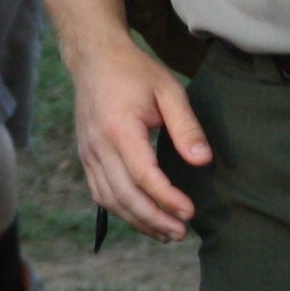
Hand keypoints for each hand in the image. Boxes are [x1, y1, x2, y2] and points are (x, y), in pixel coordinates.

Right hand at [69, 35, 208, 243]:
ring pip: (110, 200)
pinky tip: (143, 218)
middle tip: (181, 233)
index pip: (144, 175)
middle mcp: (98, 145)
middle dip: (154, 220)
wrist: (94, 56)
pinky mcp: (86, 156)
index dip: (167, 198)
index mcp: (119, 128)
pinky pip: (100, 192)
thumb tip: (203, 161)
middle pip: (125, 196)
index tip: (190, 212)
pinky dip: (121, 210)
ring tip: (166, 233)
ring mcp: (88, 152)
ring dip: (138, 221)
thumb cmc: (134, 71)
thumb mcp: (168, 90)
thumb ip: (186, 127)